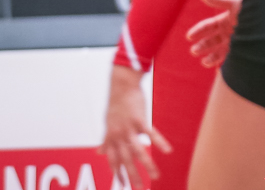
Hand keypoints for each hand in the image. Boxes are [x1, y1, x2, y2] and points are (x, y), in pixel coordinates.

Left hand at [101, 65, 170, 188]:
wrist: (121, 85)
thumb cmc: (116, 105)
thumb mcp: (107, 124)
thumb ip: (105, 140)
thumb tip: (98, 152)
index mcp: (111, 138)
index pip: (113, 161)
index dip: (118, 174)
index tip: (124, 186)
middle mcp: (118, 135)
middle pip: (126, 160)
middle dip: (133, 176)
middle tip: (140, 188)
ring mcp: (128, 128)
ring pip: (138, 151)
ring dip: (148, 165)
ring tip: (156, 176)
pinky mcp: (139, 119)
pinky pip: (150, 134)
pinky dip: (159, 143)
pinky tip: (167, 151)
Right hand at [185, 0, 242, 67]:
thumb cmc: (251, 9)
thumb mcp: (234, 3)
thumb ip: (217, 0)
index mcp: (225, 19)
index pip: (208, 26)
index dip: (198, 31)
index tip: (189, 37)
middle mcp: (228, 31)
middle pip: (211, 39)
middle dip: (202, 45)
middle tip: (193, 51)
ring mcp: (235, 41)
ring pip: (218, 50)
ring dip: (210, 55)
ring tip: (203, 61)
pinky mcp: (241, 50)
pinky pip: (228, 57)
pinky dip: (220, 61)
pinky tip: (214, 65)